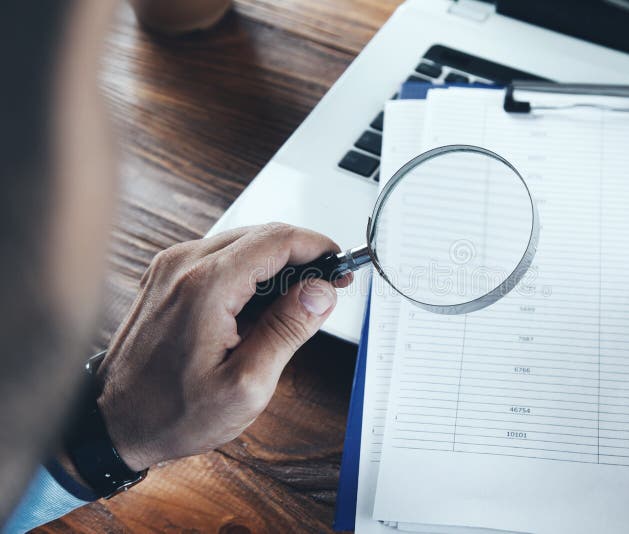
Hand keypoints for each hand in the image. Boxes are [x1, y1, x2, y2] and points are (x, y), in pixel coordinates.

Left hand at [95, 223, 350, 471]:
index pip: (277, 240)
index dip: (317, 247)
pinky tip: (262, 301)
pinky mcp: (166, 277)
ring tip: (300, 297)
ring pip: (241, 242)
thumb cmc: (172, 412)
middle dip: (302, 253)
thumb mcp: (246, 385)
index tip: (340, 264)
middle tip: (329, 284)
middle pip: (261, 234)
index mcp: (206, 287)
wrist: (112, 424)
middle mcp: (184, 265)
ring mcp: (171, 268)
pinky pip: (219, 255)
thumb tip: (320, 291)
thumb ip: (287, 331)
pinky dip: (249, 269)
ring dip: (277, 261)